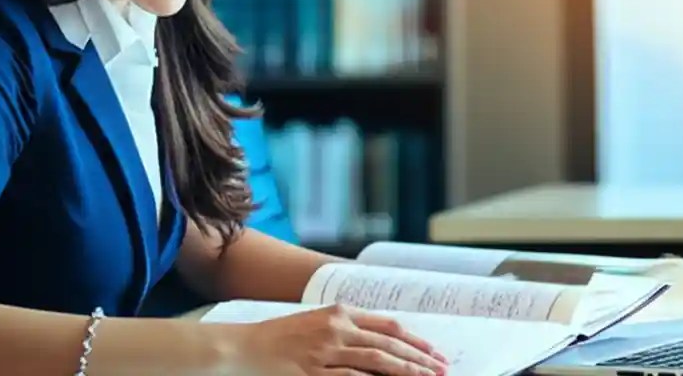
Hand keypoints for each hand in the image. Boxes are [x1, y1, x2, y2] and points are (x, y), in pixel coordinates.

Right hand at [232, 303, 449, 374]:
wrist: (241, 348)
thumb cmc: (276, 338)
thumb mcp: (314, 323)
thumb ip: (344, 329)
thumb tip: (379, 343)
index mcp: (338, 312)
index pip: (388, 325)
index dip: (415, 340)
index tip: (435, 353)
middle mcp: (336, 328)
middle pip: (389, 344)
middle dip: (420, 359)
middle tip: (442, 370)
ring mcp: (325, 352)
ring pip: (378, 362)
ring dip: (407, 372)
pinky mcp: (314, 373)